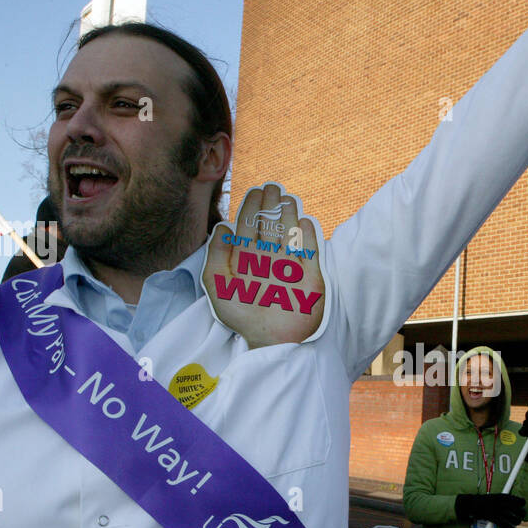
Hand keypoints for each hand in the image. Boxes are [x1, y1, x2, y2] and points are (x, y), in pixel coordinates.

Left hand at [201, 183, 324, 348]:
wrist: (272, 340)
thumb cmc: (243, 316)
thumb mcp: (218, 287)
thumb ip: (216, 256)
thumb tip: (223, 227)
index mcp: (248, 260)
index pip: (248, 227)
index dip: (250, 208)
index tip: (255, 192)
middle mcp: (269, 259)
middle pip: (270, 225)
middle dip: (270, 205)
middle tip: (272, 187)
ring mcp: (291, 266)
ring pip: (290, 233)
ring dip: (289, 215)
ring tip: (287, 198)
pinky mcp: (310, 276)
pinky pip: (311, 251)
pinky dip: (309, 236)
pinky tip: (305, 222)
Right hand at [456, 493, 525, 527]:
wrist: (473, 504)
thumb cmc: (486, 500)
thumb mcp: (496, 496)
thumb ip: (506, 499)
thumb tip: (518, 503)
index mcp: (502, 496)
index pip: (518, 500)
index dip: (522, 502)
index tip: (523, 504)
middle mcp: (501, 503)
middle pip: (518, 510)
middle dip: (522, 513)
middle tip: (522, 514)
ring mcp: (497, 511)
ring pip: (513, 518)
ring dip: (517, 521)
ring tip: (517, 521)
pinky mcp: (493, 518)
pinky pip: (505, 525)